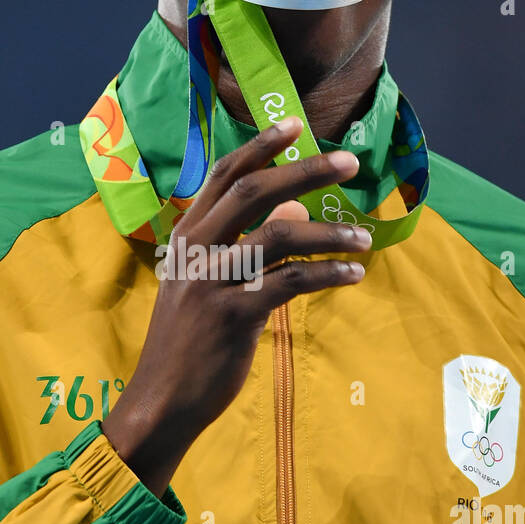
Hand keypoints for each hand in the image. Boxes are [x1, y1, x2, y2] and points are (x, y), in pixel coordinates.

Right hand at [103, 116, 368, 496]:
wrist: (161, 400)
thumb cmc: (188, 342)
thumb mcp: (207, 285)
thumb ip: (247, 245)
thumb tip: (298, 209)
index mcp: (186, 237)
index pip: (224, 176)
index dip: (260, 146)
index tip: (295, 123)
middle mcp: (196, 251)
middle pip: (254, 192)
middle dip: (305, 170)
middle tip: (350, 162)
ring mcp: (212, 282)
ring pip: (278, 235)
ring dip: (328, 231)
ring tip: (364, 237)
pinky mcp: (233, 316)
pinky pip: (289, 283)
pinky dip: (326, 274)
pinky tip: (352, 275)